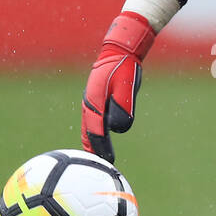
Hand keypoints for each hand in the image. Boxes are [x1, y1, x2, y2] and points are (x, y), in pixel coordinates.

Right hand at [81, 12, 154, 160]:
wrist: (119, 50)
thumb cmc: (125, 67)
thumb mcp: (127, 86)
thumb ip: (123, 106)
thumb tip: (118, 129)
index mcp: (95, 101)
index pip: (97, 130)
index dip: (102, 147)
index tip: (108, 160)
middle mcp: (90, 103)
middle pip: (88, 131)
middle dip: (94, 148)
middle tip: (101, 164)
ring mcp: (91, 101)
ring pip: (88, 126)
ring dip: (92, 141)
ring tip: (96, 157)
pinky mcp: (96, 99)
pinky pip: (92, 120)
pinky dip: (94, 131)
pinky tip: (99, 139)